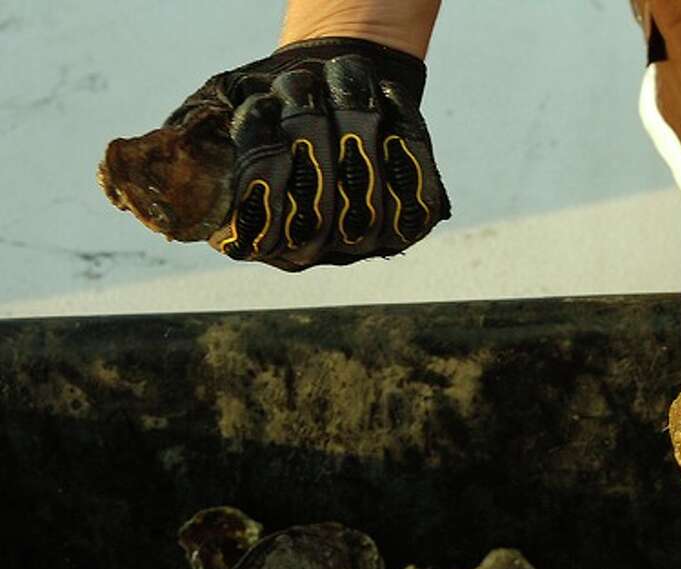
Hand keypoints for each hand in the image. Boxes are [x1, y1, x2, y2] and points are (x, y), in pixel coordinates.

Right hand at [99, 37, 449, 270]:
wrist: (336, 82)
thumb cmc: (264, 99)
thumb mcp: (214, 110)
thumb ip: (181, 139)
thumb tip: (136, 166)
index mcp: (259, 236)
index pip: (259, 234)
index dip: (260, 172)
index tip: (255, 109)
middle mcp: (312, 250)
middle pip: (317, 220)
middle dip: (307, 138)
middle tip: (297, 82)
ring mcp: (365, 241)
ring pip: (366, 209)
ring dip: (352, 130)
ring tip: (337, 77)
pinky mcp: (409, 221)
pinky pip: (415, 200)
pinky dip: (402, 141)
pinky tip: (385, 99)